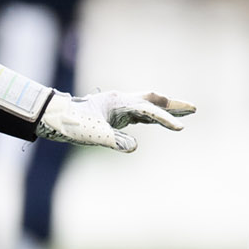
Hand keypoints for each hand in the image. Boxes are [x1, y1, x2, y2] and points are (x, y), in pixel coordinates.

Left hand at [37, 91, 195, 151]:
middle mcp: (121, 101)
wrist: (54, 117)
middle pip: (153, 101)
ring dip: (165, 110)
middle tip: (194, 108)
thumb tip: (134, 148)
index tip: (180, 127)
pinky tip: (159, 122)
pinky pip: (139, 114)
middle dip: (173, 106)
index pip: (148, 110)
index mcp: (119, 102)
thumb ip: (115, 141)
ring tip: (185, 114)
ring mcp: (118, 107)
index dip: (165, 119)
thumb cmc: (73, 124)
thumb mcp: (94, 135)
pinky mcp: (115, 114)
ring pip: (147, 106)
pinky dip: (152, 117)